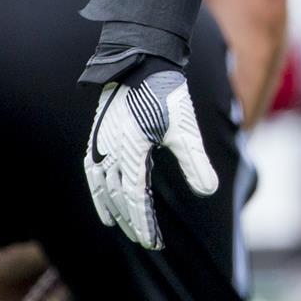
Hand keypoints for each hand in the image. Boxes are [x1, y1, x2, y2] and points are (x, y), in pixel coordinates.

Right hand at [85, 65, 218, 248]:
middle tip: (147, 239)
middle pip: (116, 197)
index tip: (153, 241)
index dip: (143, 223)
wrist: (142, 59)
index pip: (134, 198)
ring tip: (117, 224)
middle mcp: (109, 150)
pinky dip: (97, 186)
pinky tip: (103, 192)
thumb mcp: (185, 127)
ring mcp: (100, 142)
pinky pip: (92, 168)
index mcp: (130, 151)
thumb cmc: (165, 92)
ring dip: (110, 207)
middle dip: (131, 220)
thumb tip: (208, 190)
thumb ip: (194, 160)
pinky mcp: (98, 133)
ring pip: (100, 185)